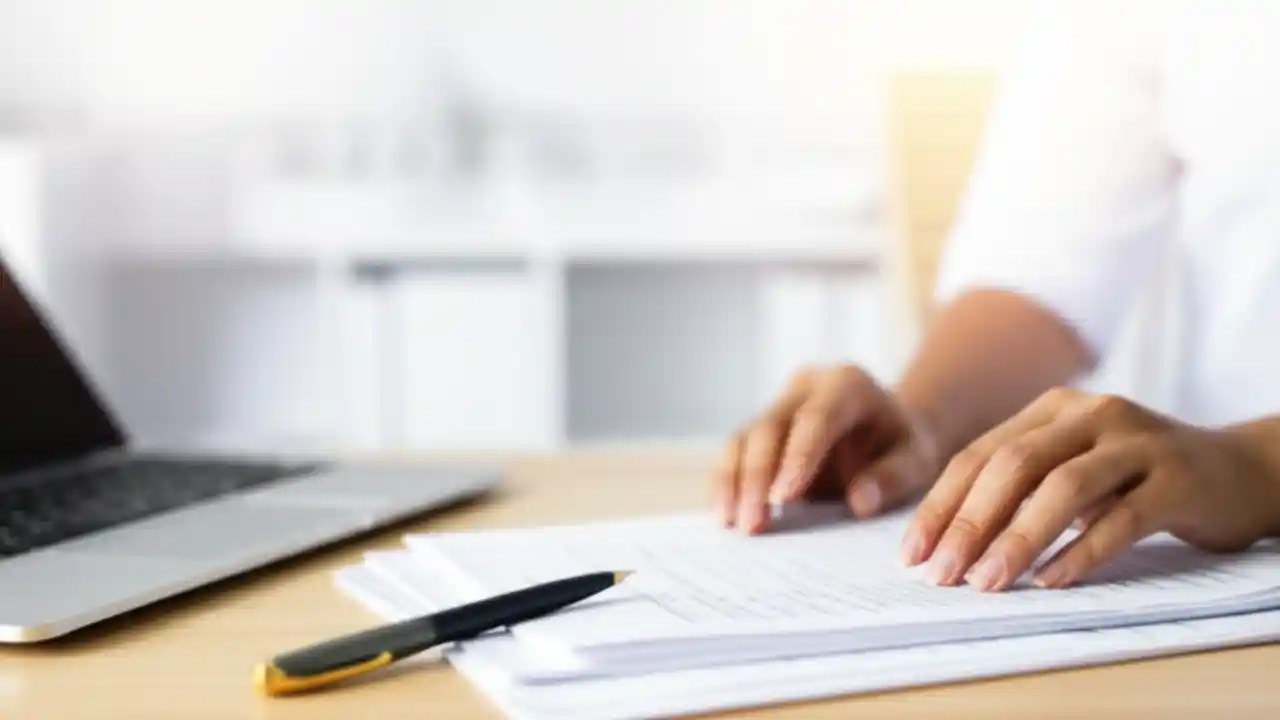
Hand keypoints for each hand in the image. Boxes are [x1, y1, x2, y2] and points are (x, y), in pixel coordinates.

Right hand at [712, 365, 942, 532]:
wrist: (887, 432)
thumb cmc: (903, 446)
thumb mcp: (917, 459)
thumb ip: (893, 477)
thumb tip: (860, 502)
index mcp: (847, 384)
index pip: (817, 417)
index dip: (797, 457)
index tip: (783, 497)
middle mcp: (805, 387)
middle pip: (770, 427)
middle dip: (757, 478)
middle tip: (752, 525)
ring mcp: (778, 405)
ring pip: (743, 439)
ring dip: (733, 483)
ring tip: (731, 525)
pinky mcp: (760, 428)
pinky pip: (734, 453)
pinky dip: (726, 485)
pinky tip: (724, 516)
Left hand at [901, 387, 1279, 590]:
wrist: (1238, 471)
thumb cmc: (1136, 480)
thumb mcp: (1072, 469)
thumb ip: (1018, 488)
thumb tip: (945, 543)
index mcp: (1051, 409)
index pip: (979, 456)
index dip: (940, 506)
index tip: (911, 554)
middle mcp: (1091, 414)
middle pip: (1013, 466)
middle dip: (968, 523)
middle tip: (941, 575)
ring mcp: (1137, 442)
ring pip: (1063, 488)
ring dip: (1017, 539)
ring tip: (986, 583)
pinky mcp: (1177, 479)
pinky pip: (1121, 518)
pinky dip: (1080, 551)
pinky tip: (1050, 581)